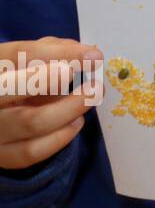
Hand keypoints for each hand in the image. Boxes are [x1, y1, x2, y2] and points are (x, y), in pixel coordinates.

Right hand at [0, 38, 101, 169]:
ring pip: (29, 122)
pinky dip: (60, 137)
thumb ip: (54, 52)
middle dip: (55, 82)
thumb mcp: (31, 60)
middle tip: (93, 82)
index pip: (18, 54)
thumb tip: (90, 55)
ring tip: (92, 98)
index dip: (56, 54)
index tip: (92, 56)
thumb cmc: (21, 78)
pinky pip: (31, 151)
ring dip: (69, 110)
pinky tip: (76, 122)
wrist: (3, 114)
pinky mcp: (1, 155)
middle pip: (10, 89)